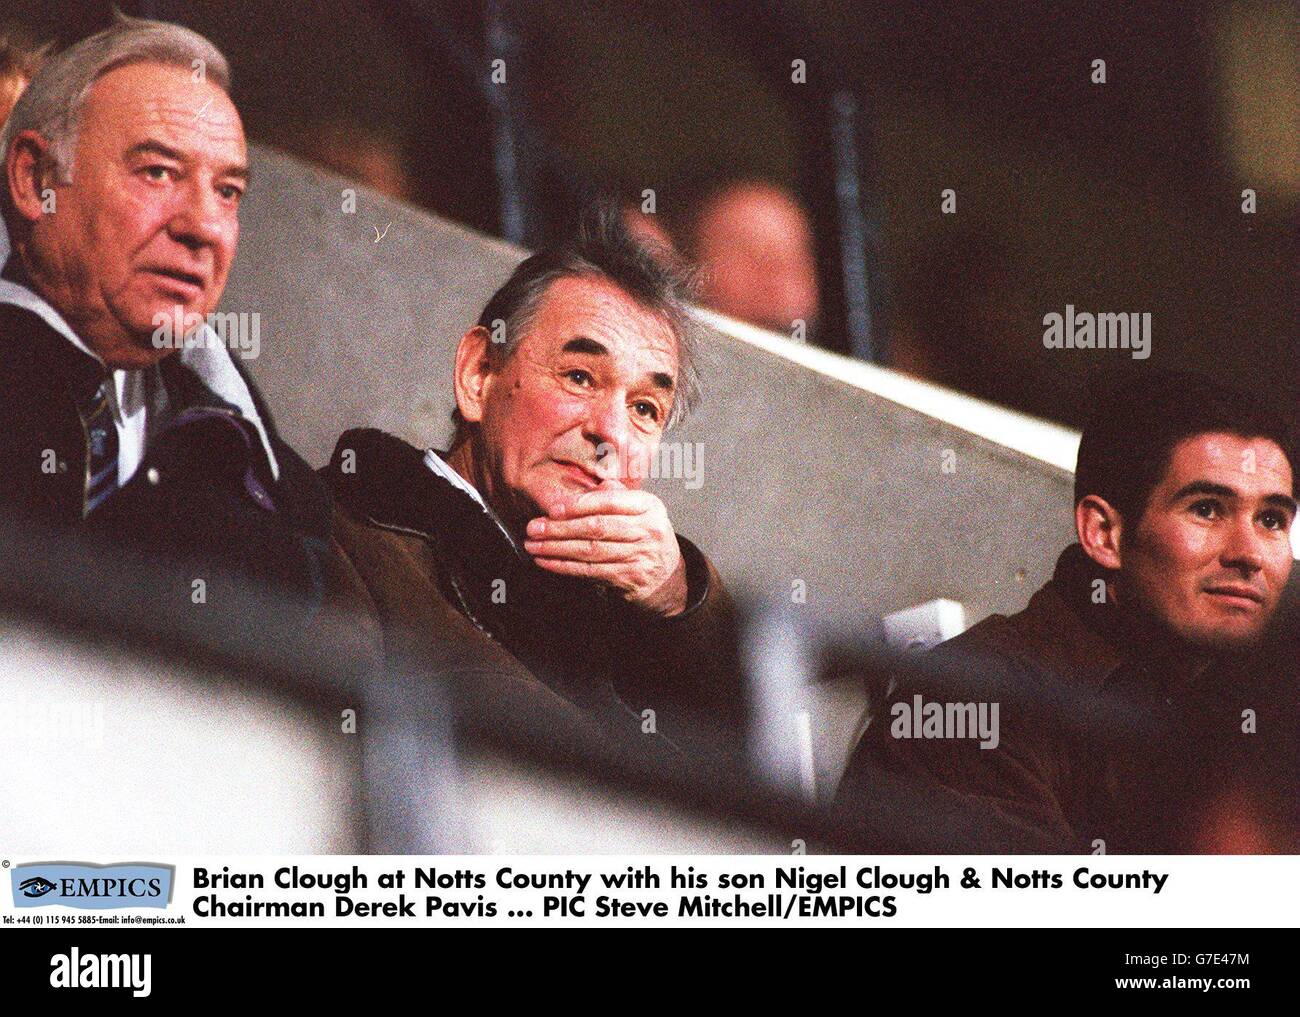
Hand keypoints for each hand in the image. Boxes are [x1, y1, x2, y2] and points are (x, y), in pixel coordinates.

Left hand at [523, 480, 687, 616]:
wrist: (667, 577)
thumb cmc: (645, 537)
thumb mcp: (639, 511)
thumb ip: (616, 496)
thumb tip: (593, 482)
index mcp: (648, 506)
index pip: (610, 502)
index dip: (579, 504)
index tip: (552, 509)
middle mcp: (647, 530)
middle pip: (597, 527)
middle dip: (560, 528)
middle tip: (534, 528)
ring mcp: (641, 556)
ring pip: (591, 550)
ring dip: (557, 549)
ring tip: (533, 545)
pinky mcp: (630, 578)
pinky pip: (591, 571)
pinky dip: (565, 567)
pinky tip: (547, 562)